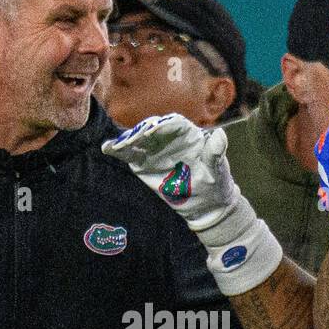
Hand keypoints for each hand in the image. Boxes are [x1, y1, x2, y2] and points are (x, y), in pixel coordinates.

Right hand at [102, 114, 239, 231]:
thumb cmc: (214, 183)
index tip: (153, 130)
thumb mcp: (218, 169)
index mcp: (189, 135)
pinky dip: (119, 151)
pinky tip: (108, 148)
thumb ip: (216, 152)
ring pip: (139, 140)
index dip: (164, 126)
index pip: (175, 124)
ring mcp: (156, 150)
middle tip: (133, 138)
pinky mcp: (145, 163)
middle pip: (154, 130)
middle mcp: (170, 138)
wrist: (206, 204)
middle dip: (142, 132)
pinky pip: (131, 155)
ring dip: (128, 140)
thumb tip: (220, 134)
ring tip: (117, 144)